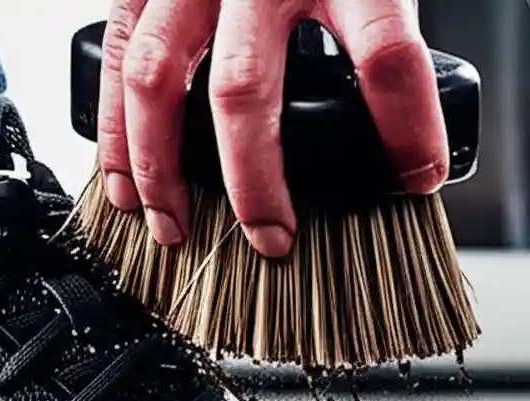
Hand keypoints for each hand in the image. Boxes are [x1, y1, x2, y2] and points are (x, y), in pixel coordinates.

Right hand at [97, 0, 447, 255]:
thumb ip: (374, 32)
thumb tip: (406, 136)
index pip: (384, 51)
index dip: (406, 125)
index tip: (416, 177)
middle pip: (244, 87)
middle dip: (252, 180)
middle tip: (271, 238)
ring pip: (157, 82)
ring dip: (160, 169)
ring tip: (174, 227)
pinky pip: (115, 63)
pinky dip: (113, 133)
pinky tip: (124, 184)